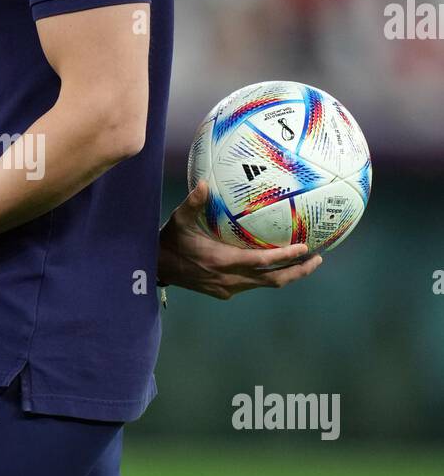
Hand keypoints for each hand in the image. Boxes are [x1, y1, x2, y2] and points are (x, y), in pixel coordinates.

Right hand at [156, 181, 322, 299]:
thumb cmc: (170, 240)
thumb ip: (193, 203)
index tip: (305, 248)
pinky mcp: (225, 292)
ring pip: (265, 284)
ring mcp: (228, 288)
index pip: (262, 262)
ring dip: (286, 274)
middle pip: (273, 280)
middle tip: (318, 258)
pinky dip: (268, 275)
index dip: (286, 257)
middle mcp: (230, 279)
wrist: (157, 268)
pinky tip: (274, 264)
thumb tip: (203, 182)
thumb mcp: (179, 220)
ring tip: (305, 261)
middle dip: (298, 271)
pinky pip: (253, 284)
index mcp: (223, 262)